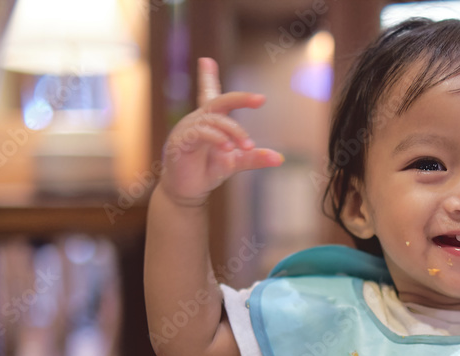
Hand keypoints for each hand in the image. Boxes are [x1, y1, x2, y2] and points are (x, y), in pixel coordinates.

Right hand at [159, 57, 282, 207]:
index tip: (206, 61)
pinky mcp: (180, 143)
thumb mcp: (236, 162)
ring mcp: (187, 129)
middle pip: (218, 101)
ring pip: (213, 120)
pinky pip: (199, 134)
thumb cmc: (209, 170)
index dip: (207, 77)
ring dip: (233, 131)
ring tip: (247, 146)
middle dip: (239, 98)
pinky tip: (227, 149)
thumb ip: (254, 157)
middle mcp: (197, 119)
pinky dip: (216, 139)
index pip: (208, 92)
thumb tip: (280, 159)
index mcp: (209, 119)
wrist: (189, 191)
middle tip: (259, 99)